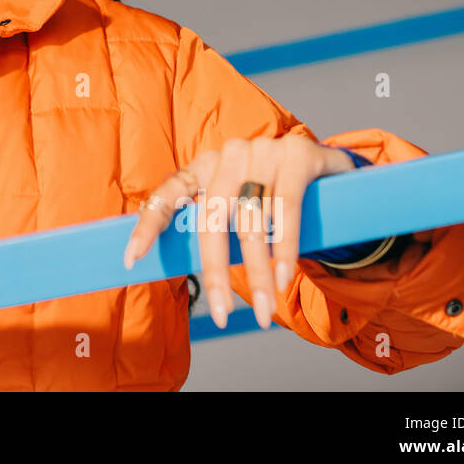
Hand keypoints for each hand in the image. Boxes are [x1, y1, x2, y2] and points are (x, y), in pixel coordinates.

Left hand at [123, 134, 354, 329]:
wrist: (332, 171)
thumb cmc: (275, 197)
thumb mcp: (240, 209)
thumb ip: (214, 229)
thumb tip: (178, 269)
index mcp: (204, 167)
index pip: (168, 194)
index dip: (148, 225)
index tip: (132, 259)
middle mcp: (229, 154)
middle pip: (212, 218)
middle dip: (216, 270)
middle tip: (221, 313)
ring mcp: (263, 150)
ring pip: (252, 221)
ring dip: (258, 273)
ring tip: (265, 309)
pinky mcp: (298, 154)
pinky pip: (286, 207)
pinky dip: (283, 247)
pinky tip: (283, 277)